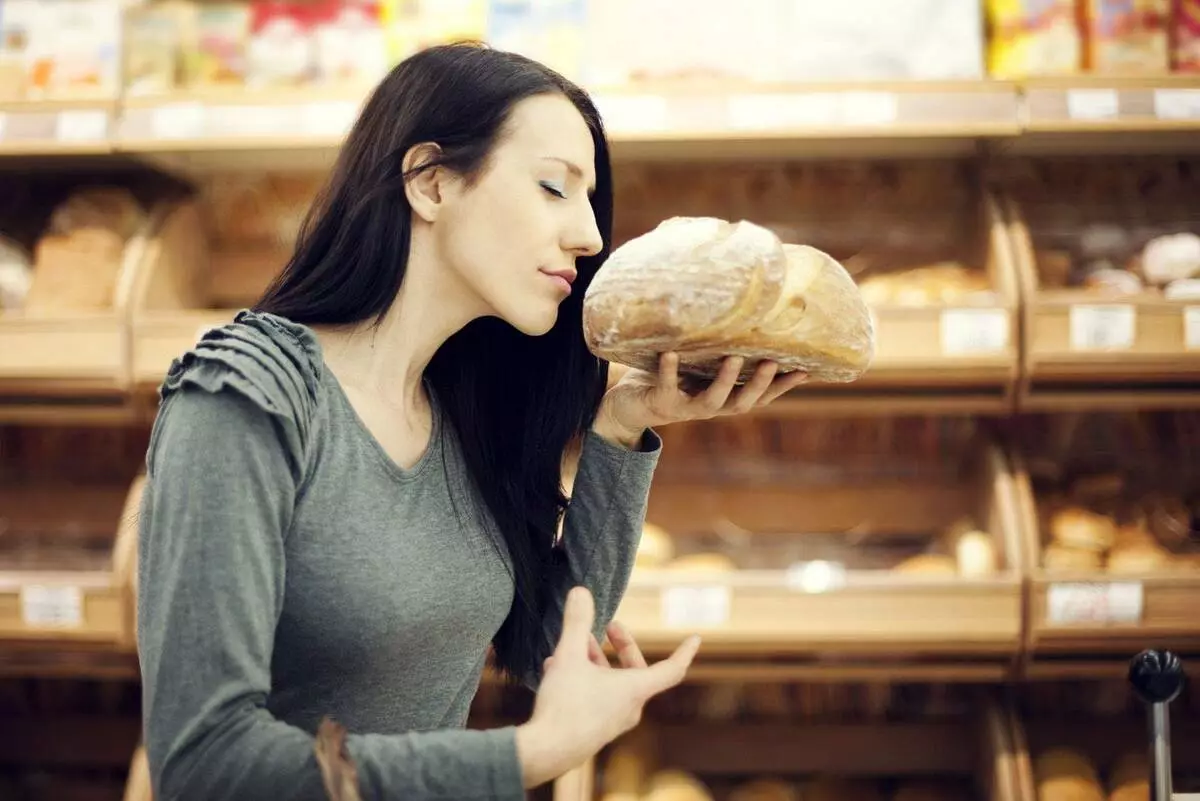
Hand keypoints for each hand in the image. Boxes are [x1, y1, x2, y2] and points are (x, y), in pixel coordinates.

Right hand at [515, 588, 699, 787]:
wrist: (544, 752)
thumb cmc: (565, 705)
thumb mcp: (569, 655)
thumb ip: (576, 622)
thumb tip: (581, 591)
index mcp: (635, 690)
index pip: (672, 669)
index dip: (685, 651)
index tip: (695, 638)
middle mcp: (629, 708)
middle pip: (637, 671)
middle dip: (622, 647)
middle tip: (608, 627)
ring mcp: (612, 722)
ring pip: (612, 684)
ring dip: (597, 662)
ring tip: (575, 645)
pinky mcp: (593, 730)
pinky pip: (597, 698)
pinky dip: (585, 680)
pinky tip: (557, 668)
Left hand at [595, 353, 807, 443]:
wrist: (625, 407)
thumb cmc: (666, 378)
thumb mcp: (695, 365)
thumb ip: (716, 348)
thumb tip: (738, 312)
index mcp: (723, 397)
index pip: (760, 395)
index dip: (783, 385)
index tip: (808, 369)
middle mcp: (709, 406)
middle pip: (743, 402)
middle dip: (761, 384)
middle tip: (774, 362)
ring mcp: (685, 407)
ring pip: (713, 400)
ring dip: (725, 380)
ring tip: (734, 358)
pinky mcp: (660, 402)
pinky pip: (666, 386)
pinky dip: (669, 370)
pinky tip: (671, 353)